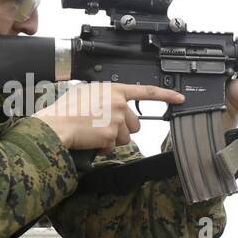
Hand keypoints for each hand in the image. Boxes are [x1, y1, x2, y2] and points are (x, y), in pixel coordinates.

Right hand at [34, 82, 184, 152]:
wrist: (57, 124)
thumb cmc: (65, 110)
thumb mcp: (85, 92)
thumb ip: (103, 95)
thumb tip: (108, 101)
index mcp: (113, 90)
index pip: (146, 91)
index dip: (166, 95)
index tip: (179, 98)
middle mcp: (119, 103)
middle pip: (135, 123)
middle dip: (122, 128)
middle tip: (102, 126)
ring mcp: (117, 119)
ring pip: (126, 137)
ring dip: (112, 139)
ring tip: (94, 132)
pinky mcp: (112, 135)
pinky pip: (113, 146)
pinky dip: (103, 147)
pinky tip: (91, 140)